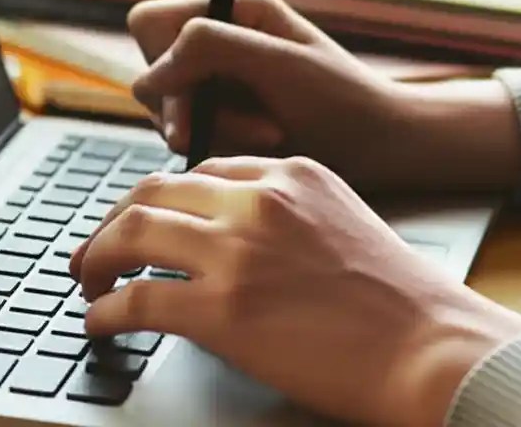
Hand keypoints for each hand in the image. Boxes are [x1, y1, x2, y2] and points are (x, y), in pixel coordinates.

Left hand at [69, 156, 520, 426]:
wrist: (433, 348)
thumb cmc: (402, 301)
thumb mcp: (343, 223)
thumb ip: (286, 215)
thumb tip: (231, 236)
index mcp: (290, 173)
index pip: (200, 171)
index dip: (161, 199)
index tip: (144, 221)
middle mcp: (258, 201)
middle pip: (152, 192)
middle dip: (114, 222)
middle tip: (96, 250)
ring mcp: (237, 252)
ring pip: (131, 234)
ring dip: (97, 259)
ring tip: (87, 281)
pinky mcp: (223, 310)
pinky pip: (137, 300)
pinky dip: (106, 311)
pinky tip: (100, 323)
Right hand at [127, 0, 520, 189]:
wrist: (384, 147)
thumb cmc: (344, 100)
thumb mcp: (281, 65)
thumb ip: (212, 49)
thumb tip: (154, 72)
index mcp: (232, 10)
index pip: (149, 23)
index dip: (161, 59)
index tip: (195, 95)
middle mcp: (219, 42)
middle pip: (153, 74)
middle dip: (194, 108)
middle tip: (255, 126)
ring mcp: (217, 84)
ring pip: (167, 114)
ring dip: (214, 133)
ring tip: (270, 135)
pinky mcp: (222, 122)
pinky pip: (188, 140)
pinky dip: (221, 149)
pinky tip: (265, 147)